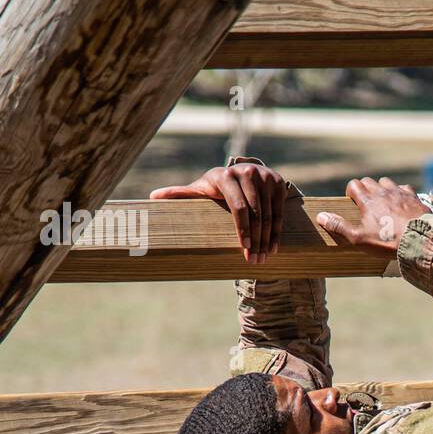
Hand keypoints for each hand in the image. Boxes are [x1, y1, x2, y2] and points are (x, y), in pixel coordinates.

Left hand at [150, 162, 287, 264]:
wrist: (243, 172)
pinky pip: (280, 211)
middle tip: (255, 260)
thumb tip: (152, 197)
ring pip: (269, 214)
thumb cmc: (216, 188)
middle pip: (256, 214)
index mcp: (226, 176)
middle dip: (256, 240)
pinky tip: (274, 247)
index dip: (242, 230)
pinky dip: (278, 231)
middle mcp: (248, 173)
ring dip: (268, 239)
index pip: (238, 207)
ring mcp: (266, 176)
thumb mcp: (200, 190)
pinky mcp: (279, 182)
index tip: (244, 249)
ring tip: (264, 257)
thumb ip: (180, 194)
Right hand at [315, 177, 429, 254]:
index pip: (354, 184)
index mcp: (368, 200)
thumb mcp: (359, 238)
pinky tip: (401, 203)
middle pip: (369, 181)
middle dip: (365, 189)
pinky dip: (400, 193)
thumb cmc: (387, 241)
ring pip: (386, 182)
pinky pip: (404, 188)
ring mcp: (399, 192)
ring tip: (383, 203)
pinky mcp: (413, 197)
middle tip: (366, 205)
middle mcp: (383, 191)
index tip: (353, 203)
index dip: (351, 192)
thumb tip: (320, 216)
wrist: (419, 239)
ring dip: (382, 189)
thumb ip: (339, 226)